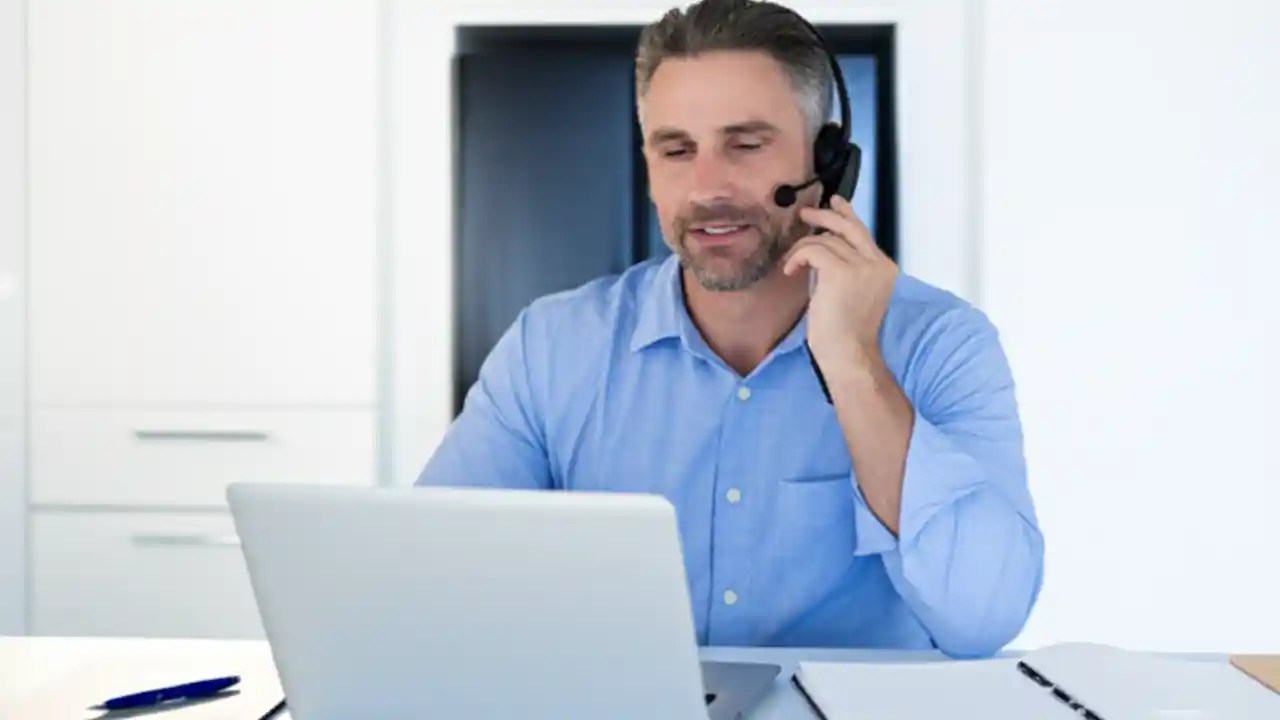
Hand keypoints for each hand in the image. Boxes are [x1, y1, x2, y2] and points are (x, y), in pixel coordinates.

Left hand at [782, 195, 898, 380]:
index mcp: (884, 269)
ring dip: (802, 249)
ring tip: (791, 265)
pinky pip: (813, 250)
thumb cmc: (845, 332)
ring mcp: (861, 267)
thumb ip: (847, 267)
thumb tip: (825, 244)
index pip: (863, 234)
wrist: (848, 354)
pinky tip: (790, 271)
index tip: (835, 203)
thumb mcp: (850, 292)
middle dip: (825, 215)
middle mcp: (877, 264)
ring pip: (825, 240)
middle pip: (849, 227)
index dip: (847, 215)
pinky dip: (797, 257)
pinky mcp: (841, 272)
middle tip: (805, 213)